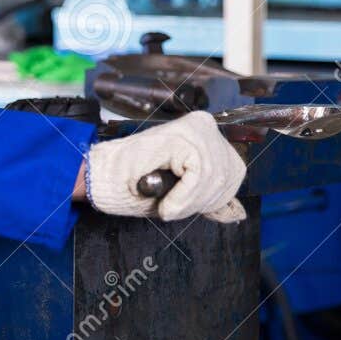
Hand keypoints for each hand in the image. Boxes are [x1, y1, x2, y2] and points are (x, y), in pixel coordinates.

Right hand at [86, 111, 246, 222]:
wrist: (103, 180)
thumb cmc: (136, 185)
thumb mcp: (183, 194)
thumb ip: (209, 197)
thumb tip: (237, 213)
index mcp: (207, 135)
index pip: (234, 172)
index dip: (214, 198)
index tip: (187, 204)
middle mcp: (204, 125)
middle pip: (228, 175)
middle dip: (201, 201)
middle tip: (173, 205)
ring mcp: (193, 127)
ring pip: (214, 177)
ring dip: (189, 201)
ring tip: (168, 203)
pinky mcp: (182, 135)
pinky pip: (199, 175)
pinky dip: (183, 196)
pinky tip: (166, 200)